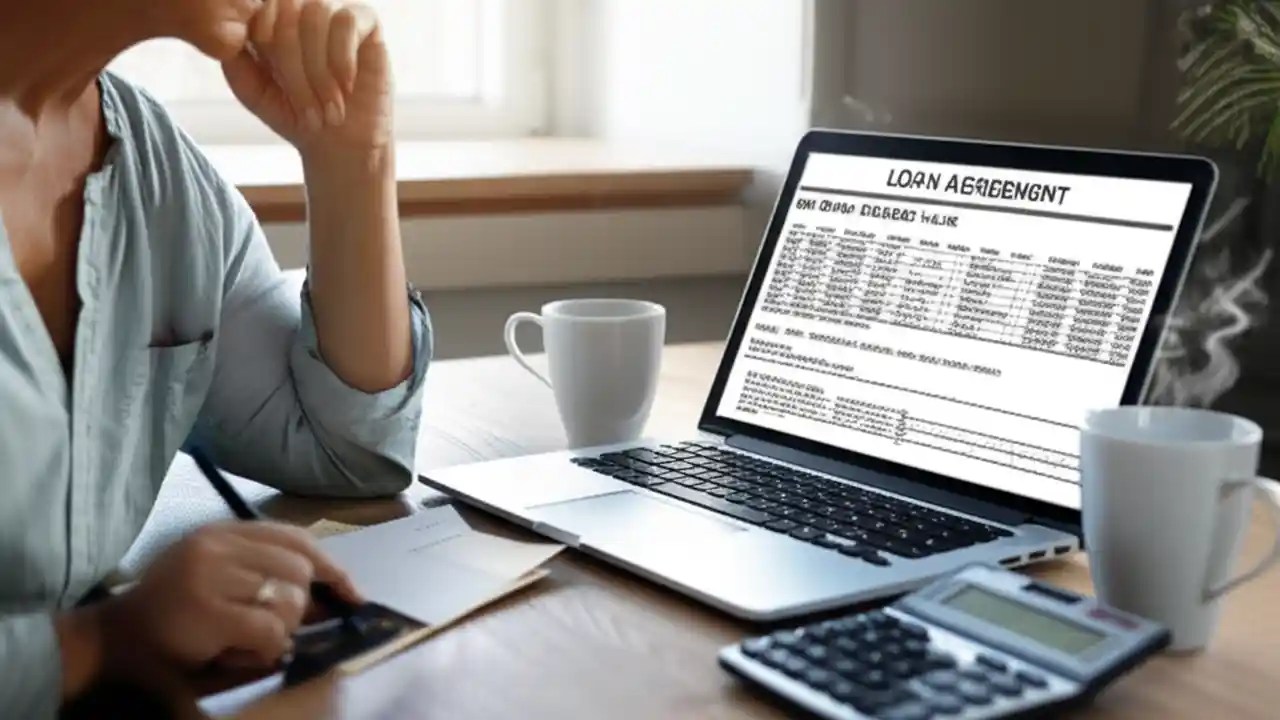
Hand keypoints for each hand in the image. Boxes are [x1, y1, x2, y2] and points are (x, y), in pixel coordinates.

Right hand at [98, 521, 362, 677]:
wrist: (114, 641)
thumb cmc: (173, 614)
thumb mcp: (218, 577)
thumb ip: (265, 573)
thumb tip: (331, 594)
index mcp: (222, 533)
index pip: (294, 538)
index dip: (329, 565)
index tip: (350, 592)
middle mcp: (217, 546)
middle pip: (298, 568)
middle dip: (301, 604)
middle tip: (279, 626)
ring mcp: (211, 576)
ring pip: (289, 599)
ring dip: (282, 629)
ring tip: (252, 639)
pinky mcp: (209, 611)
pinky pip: (271, 628)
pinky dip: (270, 647)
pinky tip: (248, 651)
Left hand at [222, 0, 391, 155]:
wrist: (342, 143)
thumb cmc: (297, 116)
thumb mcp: (253, 92)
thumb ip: (234, 60)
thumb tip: (228, 33)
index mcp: (269, 20)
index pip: (256, 7)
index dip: (262, 41)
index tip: (275, 85)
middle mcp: (299, 8)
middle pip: (284, 10)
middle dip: (292, 66)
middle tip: (308, 112)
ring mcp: (331, 11)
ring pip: (315, 15)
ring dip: (319, 69)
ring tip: (330, 107)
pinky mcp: (365, 20)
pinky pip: (346, 21)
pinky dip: (343, 59)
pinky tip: (347, 85)